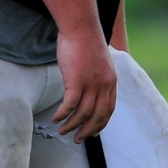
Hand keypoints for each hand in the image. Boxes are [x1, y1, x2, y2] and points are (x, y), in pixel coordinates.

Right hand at [53, 24, 117, 142]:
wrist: (81, 28)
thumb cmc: (86, 43)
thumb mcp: (100, 63)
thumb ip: (98, 78)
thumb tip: (89, 91)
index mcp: (111, 81)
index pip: (109, 109)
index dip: (101, 124)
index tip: (93, 132)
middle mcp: (104, 85)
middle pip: (97, 116)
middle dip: (87, 131)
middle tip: (77, 139)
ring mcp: (91, 83)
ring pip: (83, 113)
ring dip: (72, 125)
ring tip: (62, 130)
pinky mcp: (76, 81)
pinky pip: (69, 105)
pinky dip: (62, 114)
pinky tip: (55, 118)